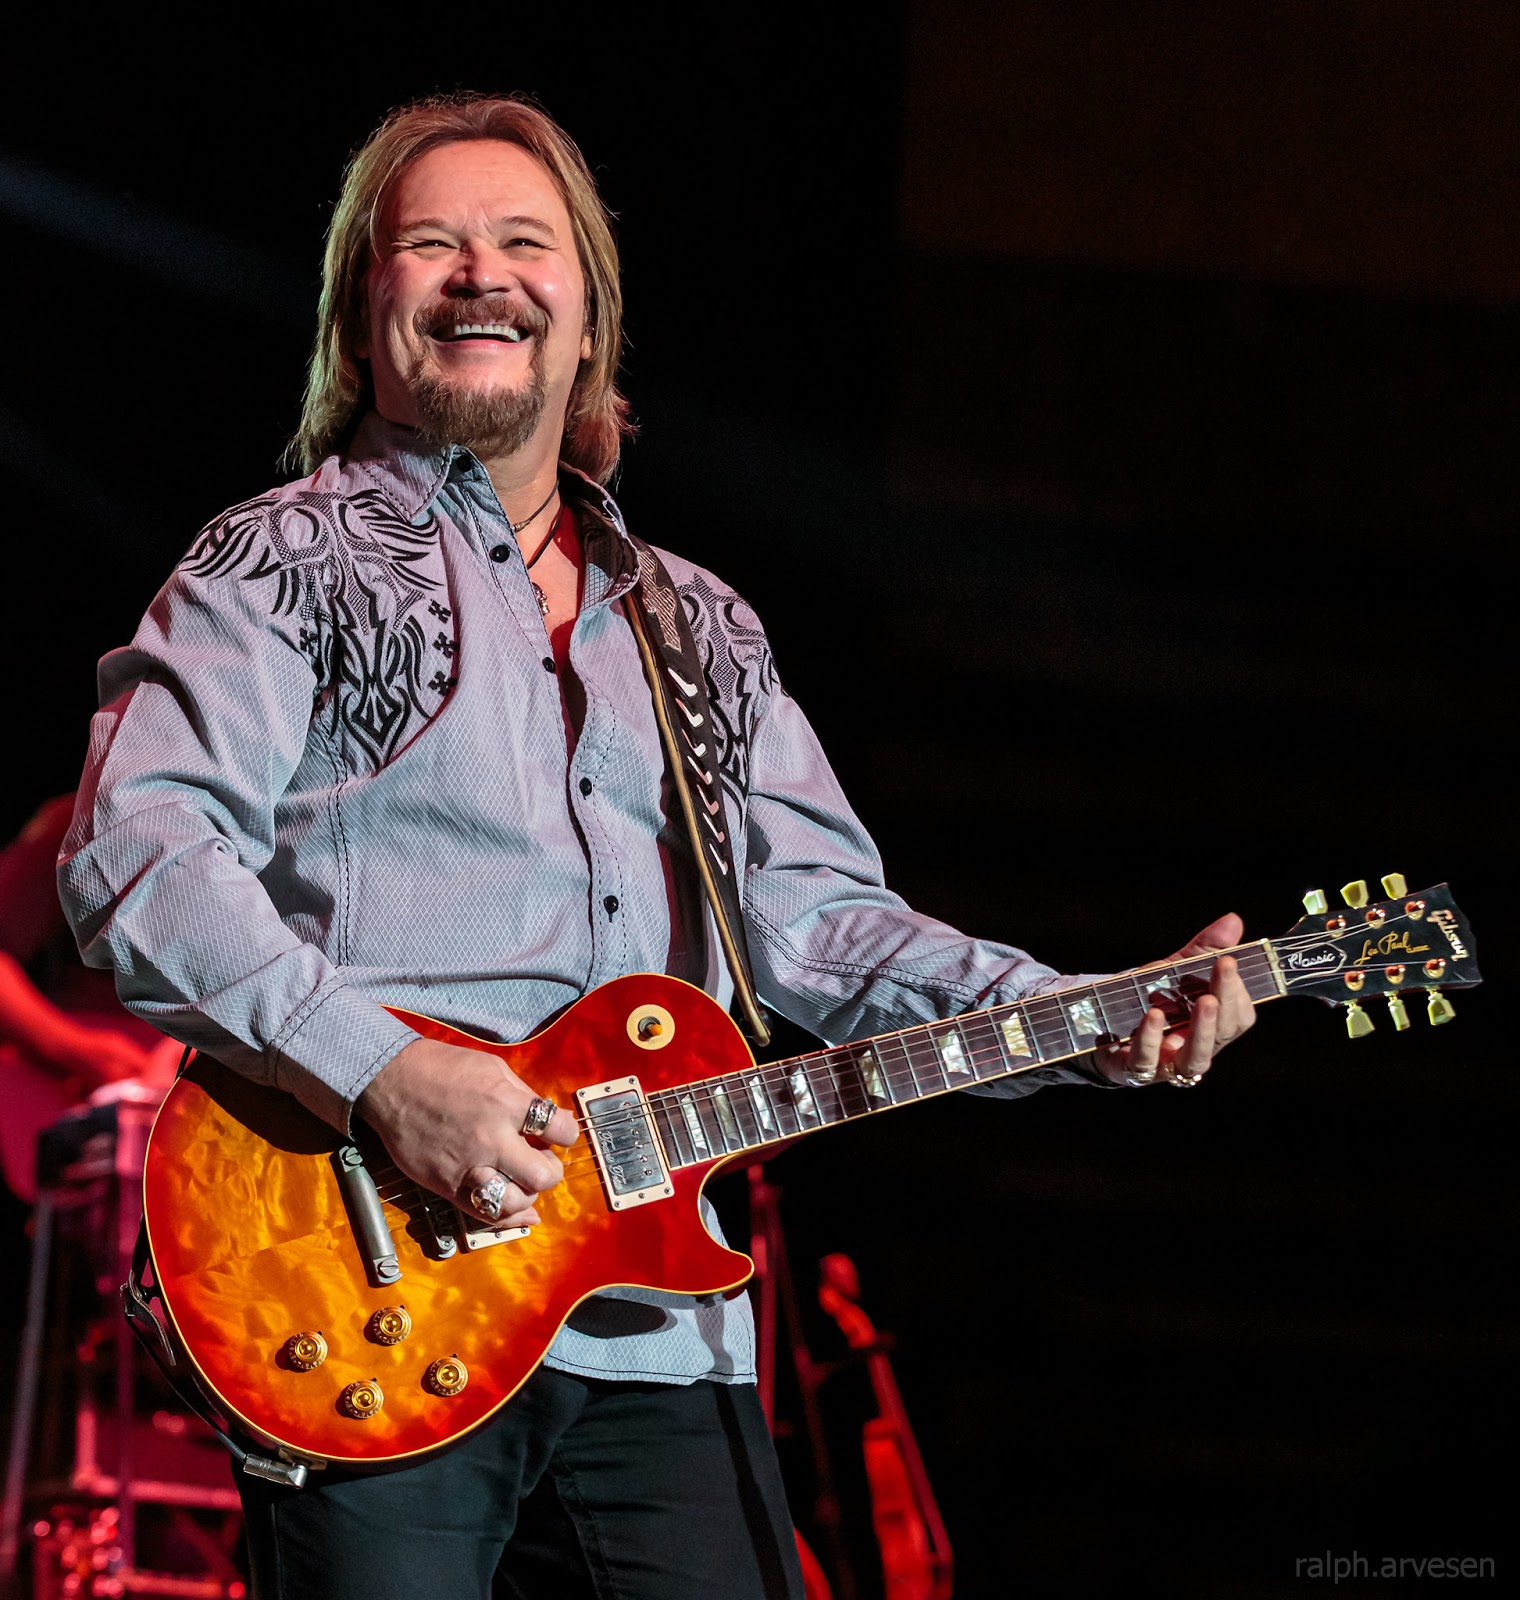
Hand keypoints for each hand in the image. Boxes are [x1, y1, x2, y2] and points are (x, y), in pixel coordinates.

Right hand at [357, 1037, 580, 1230]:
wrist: (393, 1081)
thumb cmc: (444, 1069)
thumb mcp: (493, 1068)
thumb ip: (521, 1096)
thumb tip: (545, 1118)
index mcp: (507, 1104)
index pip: (559, 1130)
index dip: (566, 1132)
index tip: (559, 1132)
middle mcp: (491, 1138)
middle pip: (542, 1174)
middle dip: (550, 1170)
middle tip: (541, 1161)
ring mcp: (467, 1165)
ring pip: (514, 1202)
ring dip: (527, 1195)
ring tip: (523, 1182)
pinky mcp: (445, 1184)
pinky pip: (482, 1213)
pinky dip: (505, 1217)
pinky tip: (517, 1212)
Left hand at [1093, 913, 1255, 1087]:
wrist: (1100, 1025)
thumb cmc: (1148, 999)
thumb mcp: (1175, 969)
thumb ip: (1203, 948)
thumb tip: (1233, 920)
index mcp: (1211, 1029)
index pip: (1239, 1018)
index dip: (1239, 992)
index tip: (1229, 960)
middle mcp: (1195, 1050)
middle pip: (1222, 1035)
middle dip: (1227, 1001)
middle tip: (1224, 967)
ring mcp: (1166, 1065)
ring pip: (1194, 1059)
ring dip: (1202, 1030)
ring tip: (1204, 1000)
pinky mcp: (1133, 1069)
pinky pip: (1146, 1061)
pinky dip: (1151, 1039)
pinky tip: (1153, 1015)